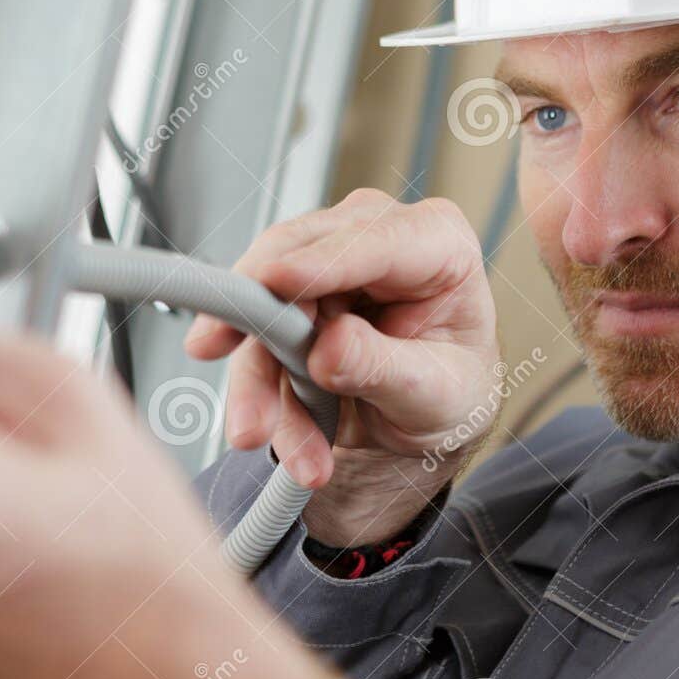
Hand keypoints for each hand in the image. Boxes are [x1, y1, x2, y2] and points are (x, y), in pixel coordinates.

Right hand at [185, 189, 500, 546]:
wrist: (429, 418)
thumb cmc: (450, 391)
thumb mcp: (434, 395)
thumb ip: (383, 368)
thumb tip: (330, 347)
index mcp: (439, 243)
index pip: (372, 241)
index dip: (316, 262)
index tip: (270, 282)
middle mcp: (375, 238)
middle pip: (294, 256)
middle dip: (260, 321)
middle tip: (229, 364)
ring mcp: (327, 263)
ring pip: (261, 304)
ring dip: (256, 378)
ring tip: (263, 436)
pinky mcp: (290, 298)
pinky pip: (255, 339)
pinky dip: (260, 391)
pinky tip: (290, 440)